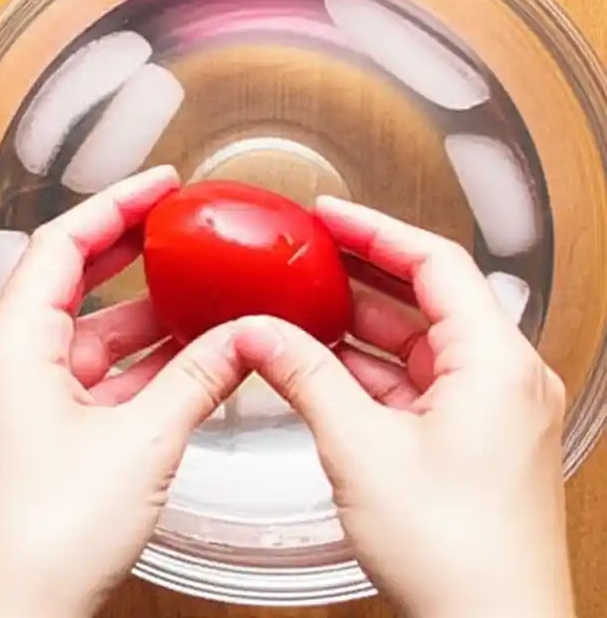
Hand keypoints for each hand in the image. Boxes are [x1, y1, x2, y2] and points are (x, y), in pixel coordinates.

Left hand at [0, 167, 249, 617]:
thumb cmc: (45, 537)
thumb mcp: (142, 445)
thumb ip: (197, 381)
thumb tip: (241, 339)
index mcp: (10, 345)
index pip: (61, 242)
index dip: (115, 204)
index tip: (160, 184)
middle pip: (65, 283)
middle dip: (124, 252)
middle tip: (175, 226)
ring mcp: (9, 405)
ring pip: (77, 340)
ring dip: (133, 320)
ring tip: (192, 296)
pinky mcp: (24, 442)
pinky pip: (78, 384)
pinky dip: (124, 370)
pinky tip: (173, 368)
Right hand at [234, 197, 574, 617]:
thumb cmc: (454, 551)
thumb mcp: (359, 448)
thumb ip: (304, 376)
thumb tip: (259, 331)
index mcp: (494, 363)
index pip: (436, 262)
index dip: (375, 229)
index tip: (328, 214)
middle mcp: (505, 379)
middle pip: (429, 299)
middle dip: (362, 274)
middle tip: (308, 252)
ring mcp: (493, 412)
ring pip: (420, 344)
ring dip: (361, 326)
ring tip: (302, 305)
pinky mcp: (476, 443)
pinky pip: (421, 385)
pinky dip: (372, 371)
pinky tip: (323, 367)